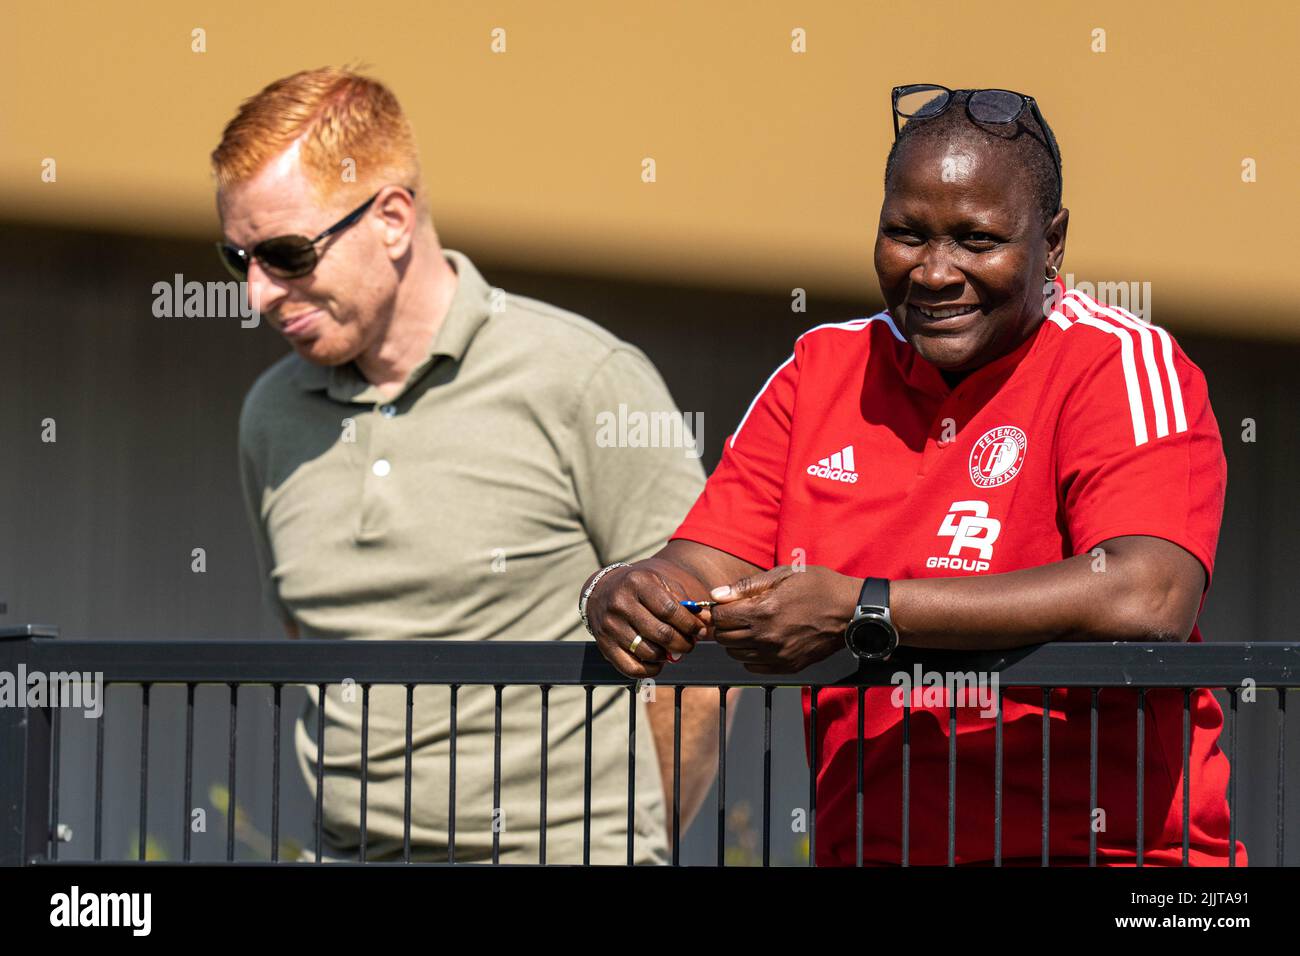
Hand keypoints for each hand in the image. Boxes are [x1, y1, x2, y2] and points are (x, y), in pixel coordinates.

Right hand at [584, 561, 711, 678]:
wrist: (602, 590)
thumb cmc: (641, 587)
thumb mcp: (661, 582)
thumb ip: (684, 600)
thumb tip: (706, 621)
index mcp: (638, 583)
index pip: (670, 610)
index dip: (690, 625)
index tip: (700, 631)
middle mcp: (621, 603)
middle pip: (661, 634)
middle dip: (683, 643)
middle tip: (690, 644)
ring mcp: (610, 626)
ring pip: (648, 652)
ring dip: (667, 656)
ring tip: (673, 650)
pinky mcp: (604, 645)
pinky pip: (631, 668)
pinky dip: (650, 670)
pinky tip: (658, 662)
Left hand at [709, 565, 859, 672]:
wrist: (851, 611)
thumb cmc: (819, 587)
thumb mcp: (783, 574)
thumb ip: (747, 586)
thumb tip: (717, 595)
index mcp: (763, 611)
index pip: (720, 618)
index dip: (718, 609)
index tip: (726, 604)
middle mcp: (766, 637)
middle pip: (723, 638)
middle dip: (724, 626)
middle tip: (736, 615)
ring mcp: (777, 655)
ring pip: (736, 655)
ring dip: (736, 641)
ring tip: (749, 627)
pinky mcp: (788, 666)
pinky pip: (754, 667)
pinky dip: (750, 656)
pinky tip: (761, 642)